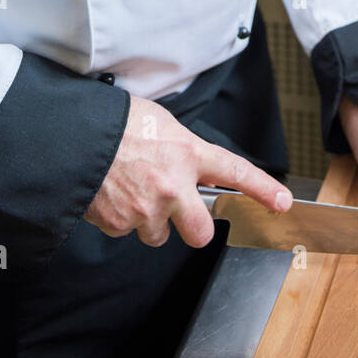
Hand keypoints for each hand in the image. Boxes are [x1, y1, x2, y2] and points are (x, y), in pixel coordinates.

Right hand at [84, 94, 291, 247]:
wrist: (75, 137)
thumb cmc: (116, 123)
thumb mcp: (160, 122)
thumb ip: (180, 148)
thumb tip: (185, 161)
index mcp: (187, 153)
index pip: (235, 171)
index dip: (262, 189)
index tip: (282, 203)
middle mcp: (173, 185)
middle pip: (199, 233)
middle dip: (192, 229)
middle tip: (178, 213)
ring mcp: (146, 209)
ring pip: (157, 234)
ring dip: (148, 220)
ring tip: (130, 189)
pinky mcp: (119, 223)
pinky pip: (126, 231)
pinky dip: (119, 217)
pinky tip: (111, 193)